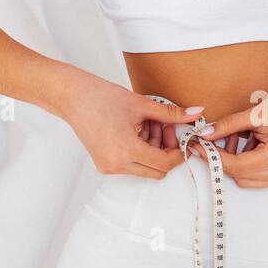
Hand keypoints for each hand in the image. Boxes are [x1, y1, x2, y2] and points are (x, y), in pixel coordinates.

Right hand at [60, 77, 199, 178]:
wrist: (71, 96)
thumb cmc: (101, 97)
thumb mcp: (141, 104)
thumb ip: (170, 114)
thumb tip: (195, 114)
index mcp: (127, 151)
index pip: (165, 163)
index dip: (179, 151)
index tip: (183, 137)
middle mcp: (117, 165)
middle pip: (157, 170)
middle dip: (166, 151)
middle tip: (165, 127)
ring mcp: (108, 167)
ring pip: (144, 168)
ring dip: (152, 150)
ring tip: (147, 123)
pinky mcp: (103, 164)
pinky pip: (130, 165)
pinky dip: (139, 151)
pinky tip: (135, 129)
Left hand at [189, 91, 267, 187]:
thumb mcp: (255, 114)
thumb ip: (228, 126)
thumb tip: (206, 134)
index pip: (235, 166)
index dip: (214, 157)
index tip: (199, 146)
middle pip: (239, 176)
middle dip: (224, 159)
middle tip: (215, 140)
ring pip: (248, 179)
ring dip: (237, 162)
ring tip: (239, 138)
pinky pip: (259, 176)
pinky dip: (249, 163)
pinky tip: (251, 144)